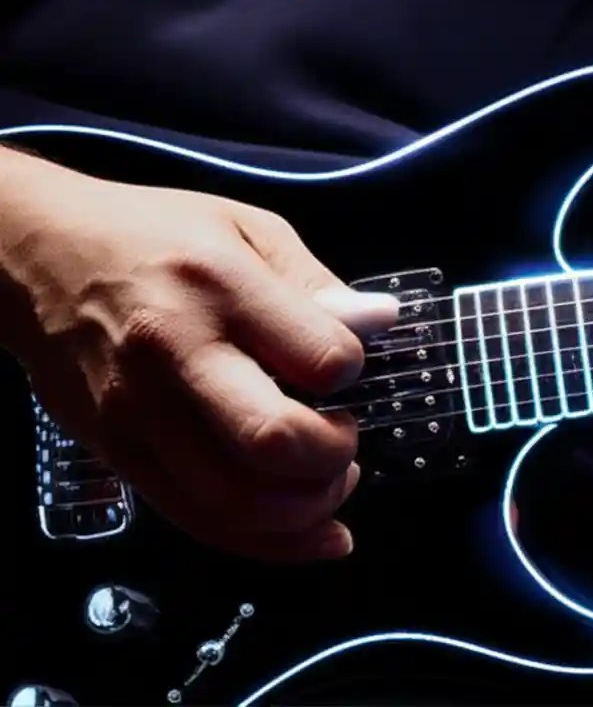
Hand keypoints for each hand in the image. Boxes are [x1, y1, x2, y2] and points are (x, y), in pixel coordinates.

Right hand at [0, 152, 398, 560]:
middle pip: (273, 441)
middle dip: (334, 457)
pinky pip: (201, 520)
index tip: (347, 369)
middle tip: (344, 437)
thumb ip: (315, 283)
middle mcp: (174, 354)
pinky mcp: (120, 454)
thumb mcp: (246, 228)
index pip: (322, 359)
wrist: (34, 256)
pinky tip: (316, 533)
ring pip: (239, 502)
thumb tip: (381, 322)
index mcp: (218, 286)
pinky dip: (270, 542)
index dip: (354, 374)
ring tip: (331, 480)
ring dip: (310, 509)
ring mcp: (139, 414)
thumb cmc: (151, 235)